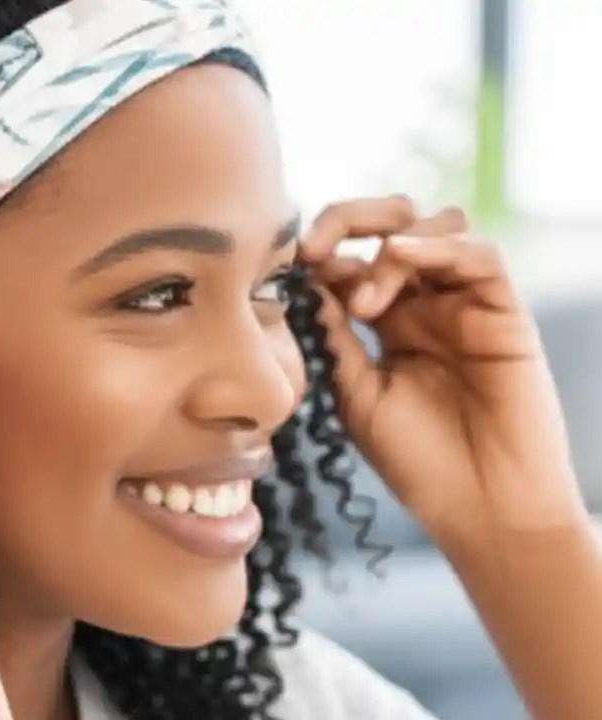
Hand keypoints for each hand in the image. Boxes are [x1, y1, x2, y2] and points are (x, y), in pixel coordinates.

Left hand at [300, 197, 586, 547]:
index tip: (285, 264)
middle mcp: (425, 303)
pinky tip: (400, 256)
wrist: (482, 510)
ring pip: (435, 228)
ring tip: (363, 300)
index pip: (351, 258)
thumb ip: (335, 337)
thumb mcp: (356, 395)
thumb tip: (305, 282)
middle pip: (392, 224)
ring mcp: (465, 305)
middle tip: (315, 248)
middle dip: (350, 219)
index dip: (318, 250)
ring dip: (390, 242)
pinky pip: (480, 256)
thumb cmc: (418, 462)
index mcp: (386, 320)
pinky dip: (437, 246)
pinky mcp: (505, 314)